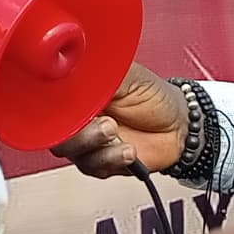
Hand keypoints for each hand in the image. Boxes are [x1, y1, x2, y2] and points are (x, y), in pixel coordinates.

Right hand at [51, 61, 187, 176]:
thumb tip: (73, 67)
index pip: (52, 101)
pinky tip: (128, 150)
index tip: (69, 107)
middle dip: (76, 130)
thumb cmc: (155, 96)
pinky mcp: (103, 162)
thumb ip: (98, 74)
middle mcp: (80, 119)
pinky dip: (111, 159)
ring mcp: (90, 142)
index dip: (55, 106)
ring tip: (116, 132)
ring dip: (94, 144)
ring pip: (72, 151)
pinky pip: (94, 166)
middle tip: (103, 122)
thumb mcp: (127, 75)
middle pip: (56, 131)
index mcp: (80, 93)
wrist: (181, 126)